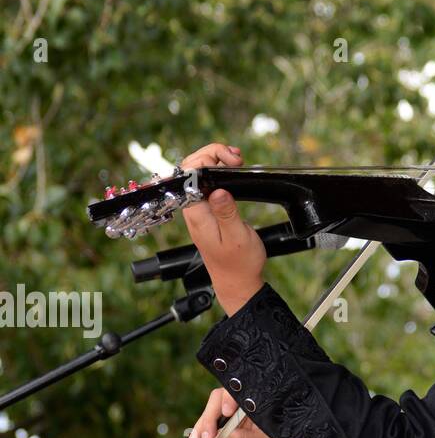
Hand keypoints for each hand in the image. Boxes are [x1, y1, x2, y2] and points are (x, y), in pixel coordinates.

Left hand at [178, 141, 265, 314]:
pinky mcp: (208, 210)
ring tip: (236, 160)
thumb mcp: (238, 237)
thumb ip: (227, 213)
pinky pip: (207, 184)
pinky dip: (219, 172)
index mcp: (197, 214)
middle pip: (191, 169)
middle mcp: (194, 209)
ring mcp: (199, 209)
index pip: (190, 173)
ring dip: (215, 161)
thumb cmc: (240, 264)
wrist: (237, 282)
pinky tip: (232, 170)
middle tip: (237, 159)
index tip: (232, 163)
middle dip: (212, 155)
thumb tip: (218, 190)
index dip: (209, 159)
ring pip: (199, 174)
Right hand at [182, 387, 287, 437]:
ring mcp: (228, 412)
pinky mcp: (222, 424)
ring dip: (197, 434)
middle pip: (216, 404)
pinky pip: (207, 429)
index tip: (228, 413)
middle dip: (207, 423)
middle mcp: (238, 402)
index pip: (236, 392)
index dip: (228, 400)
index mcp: (254, 399)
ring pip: (208, 417)